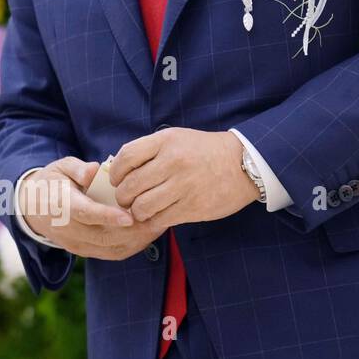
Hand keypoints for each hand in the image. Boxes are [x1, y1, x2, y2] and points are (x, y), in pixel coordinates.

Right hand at [18, 157, 164, 260]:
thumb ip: (77, 167)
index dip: (108, 216)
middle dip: (134, 230)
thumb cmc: (52, 182)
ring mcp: (76, 244)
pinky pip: (112, 253)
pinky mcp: (84, 252)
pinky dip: (132, 246)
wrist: (32, 208)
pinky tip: (146, 234)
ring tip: (158, 225)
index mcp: (61, 205)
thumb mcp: (60, 167)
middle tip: (157, 218)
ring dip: (137, 240)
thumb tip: (95, 170)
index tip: (129, 216)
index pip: (86, 214)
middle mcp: (68, 229)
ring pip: (111, 248)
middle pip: (104, 235)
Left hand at [109, 127, 258, 229]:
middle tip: (125, 198)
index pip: (126, 157)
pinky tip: (154, 216)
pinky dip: (152, 220)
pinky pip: (160, 219)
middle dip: (122, 196)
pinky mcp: (194, 207)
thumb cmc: (202, 150)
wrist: (243, 164)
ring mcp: (184, 186)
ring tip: (139, 208)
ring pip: (142, 206)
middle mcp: (173, 163)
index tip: (116, 179)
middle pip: (130, 185)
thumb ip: (148, 150)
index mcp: (165, 142)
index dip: (114, 172)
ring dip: (135, 211)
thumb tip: (118, 168)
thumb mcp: (174, 138)